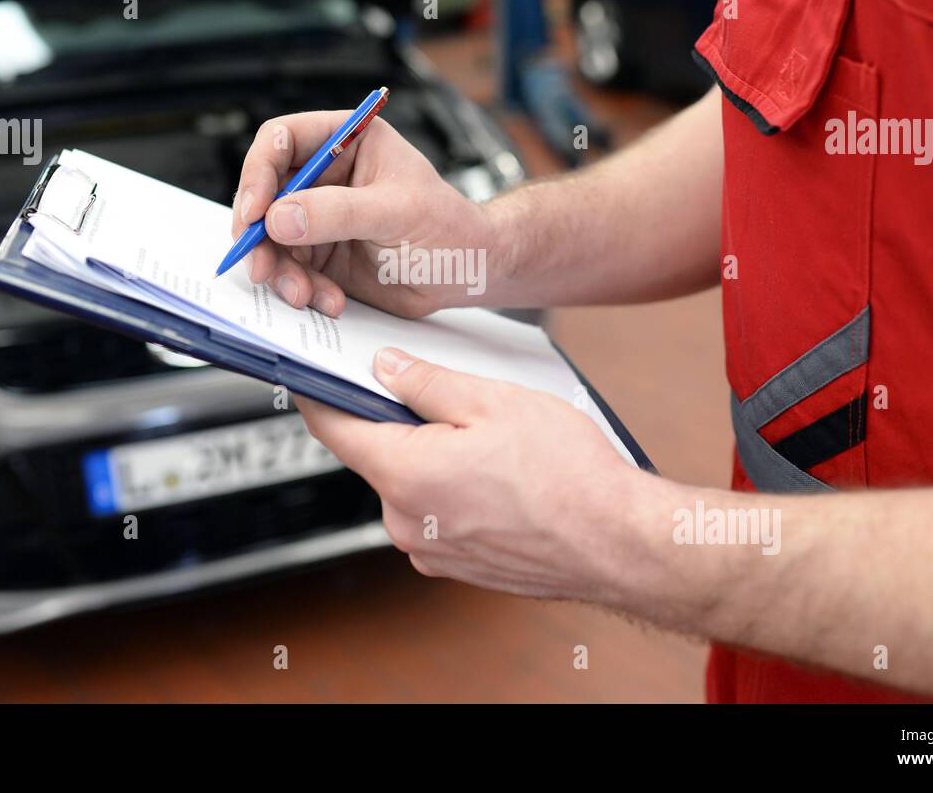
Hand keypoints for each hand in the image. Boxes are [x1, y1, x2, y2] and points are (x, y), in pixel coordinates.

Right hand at [233, 112, 493, 318]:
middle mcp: (327, 176)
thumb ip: (338, 212)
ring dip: (282, 272)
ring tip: (305, 295)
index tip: (255, 213)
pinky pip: (292, 271)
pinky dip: (303, 290)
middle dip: (259, 235)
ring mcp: (321, 218)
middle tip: (260, 266)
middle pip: (265, 194)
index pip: (283, 140)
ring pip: (272, 240)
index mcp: (348, 141)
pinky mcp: (322, 256)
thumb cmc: (451, 228)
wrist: (469, 274)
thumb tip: (279, 218)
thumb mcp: (397, 212)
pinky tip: (329, 302)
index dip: (259, 173)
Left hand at [297, 347, 647, 601]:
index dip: (320, 392)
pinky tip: (498, 476)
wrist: (617, 545)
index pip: (332, 427)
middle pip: (375, 454)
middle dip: (401, 421)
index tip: (315, 371)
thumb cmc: (567, 477)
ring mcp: (428, 550)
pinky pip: (434, 513)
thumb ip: (425, 382)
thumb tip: (384, 368)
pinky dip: (452, 490)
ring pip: (409, 483)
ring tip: (491, 443)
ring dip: (432, 457)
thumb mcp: (493, 401)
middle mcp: (404, 521)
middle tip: (450, 397)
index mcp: (403, 474)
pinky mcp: (454, 565)